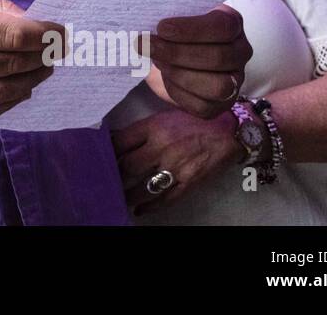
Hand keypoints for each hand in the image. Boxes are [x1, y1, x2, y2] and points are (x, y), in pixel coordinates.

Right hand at [0, 0, 62, 123]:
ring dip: (29, 82)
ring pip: (0, 92)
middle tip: (56, 53)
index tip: (61, 33)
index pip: (12, 35)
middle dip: (41, 58)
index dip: (44, 36)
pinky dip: (4, 103)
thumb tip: (33, 24)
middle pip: (10, 65)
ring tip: (40, 71)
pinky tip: (16, 91)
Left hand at [112, 108, 241, 213]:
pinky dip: (151, 206)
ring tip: (118, 198)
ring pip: (144, 186)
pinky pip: (167, 198)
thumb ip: (142, 130)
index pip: (121, 142)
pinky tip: (140, 210)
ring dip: (129, 195)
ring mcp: (176, 166)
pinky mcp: (189, 181)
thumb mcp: (164, 117)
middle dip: (114, 176)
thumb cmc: (193, 119)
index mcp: (153, 127)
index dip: (107, 152)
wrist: (229, 129)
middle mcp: (161, 147)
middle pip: (128, 166)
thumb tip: (117, 140)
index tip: (98, 158)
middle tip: (104, 182)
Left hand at [145, 6, 249, 118]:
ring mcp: (235, 80)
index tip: (161, 28)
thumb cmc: (175, 31)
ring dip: (179, 74)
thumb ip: (169, 14)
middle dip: (177, 53)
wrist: (172, 55)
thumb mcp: (175, 16)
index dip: (191, 29)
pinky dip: (179, 92)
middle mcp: (240, 52)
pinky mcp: (221, 104)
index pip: (222, 27)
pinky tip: (166, 78)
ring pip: (217, 86)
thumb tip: (149, 19)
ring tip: (157, 61)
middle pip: (218, 57)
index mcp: (233, 24)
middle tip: (148, 46)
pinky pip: (203, 106)